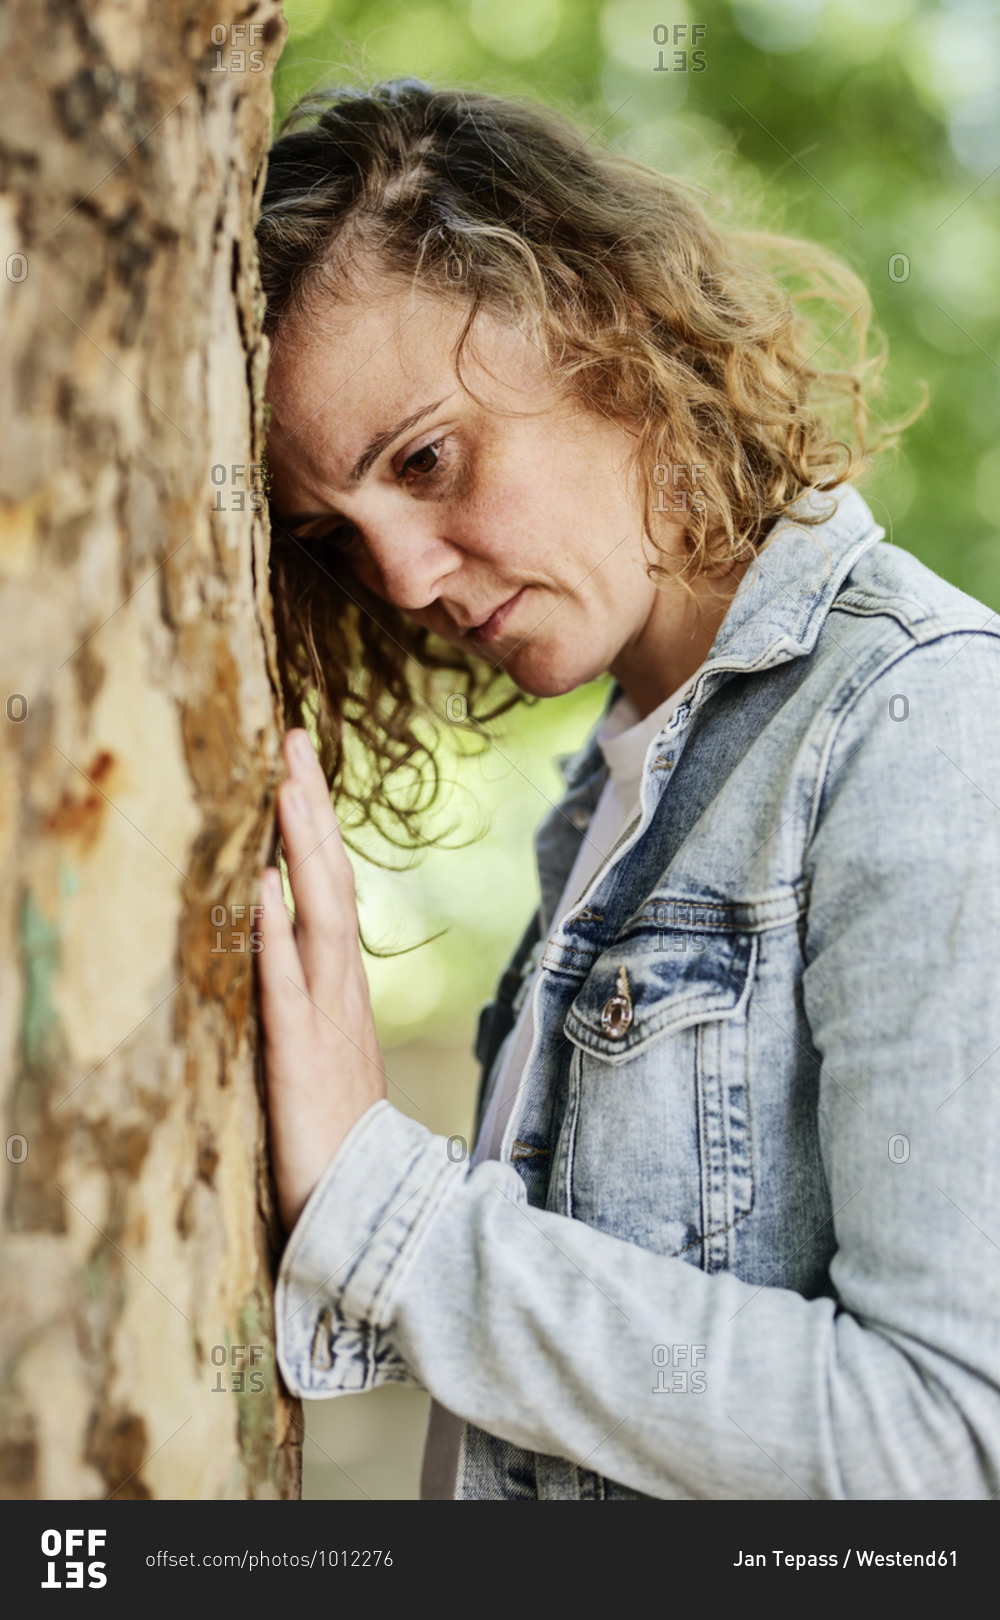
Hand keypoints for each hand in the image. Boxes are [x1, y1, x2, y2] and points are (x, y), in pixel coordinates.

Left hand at [257, 728, 386, 1231]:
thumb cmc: (340, 1140)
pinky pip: (285, 982)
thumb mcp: (327, 1058)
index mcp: (342, 988)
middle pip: (330, 880)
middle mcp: (339, 990)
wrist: (371, 1211)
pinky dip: (275, 928)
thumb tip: (281, 942)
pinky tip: (263, 883)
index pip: (331, 890)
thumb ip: (308, 1003)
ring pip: (319, 913)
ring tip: (287, 782)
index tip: (299, 768)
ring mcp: (324, 1017)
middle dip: (311, 808)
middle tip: (296, 739)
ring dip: (303, 845)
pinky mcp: (299, 1055)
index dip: (316, 828)